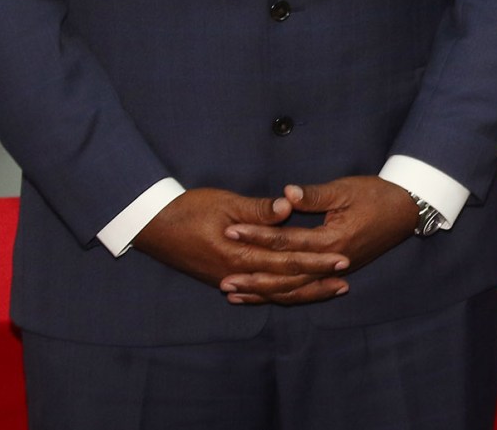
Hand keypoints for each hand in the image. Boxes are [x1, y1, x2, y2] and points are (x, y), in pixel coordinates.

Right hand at [131, 187, 349, 303]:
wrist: (151, 226)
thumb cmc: (188, 210)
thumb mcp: (225, 203)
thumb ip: (258, 209)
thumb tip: (288, 207)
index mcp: (240, 254)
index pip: (287, 261)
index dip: (316, 262)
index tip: (341, 260)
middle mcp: (236, 273)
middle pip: (284, 283)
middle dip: (316, 281)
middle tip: (345, 280)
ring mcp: (228, 279)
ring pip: (272, 292)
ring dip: (301, 292)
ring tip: (328, 290)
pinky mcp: (222, 278)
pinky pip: (256, 292)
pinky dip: (277, 294)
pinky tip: (291, 294)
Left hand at [218, 176, 419, 305]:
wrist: (406, 210)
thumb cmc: (376, 195)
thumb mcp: (346, 189)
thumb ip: (314, 195)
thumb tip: (285, 194)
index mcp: (331, 240)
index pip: (286, 241)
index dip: (257, 235)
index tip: (231, 231)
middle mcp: (330, 263)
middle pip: (286, 276)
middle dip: (253, 277)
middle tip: (223, 278)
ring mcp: (334, 272)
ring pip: (293, 290)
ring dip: (264, 292)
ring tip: (235, 294)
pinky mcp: (335, 273)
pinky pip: (304, 290)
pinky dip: (283, 294)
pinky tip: (264, 295)